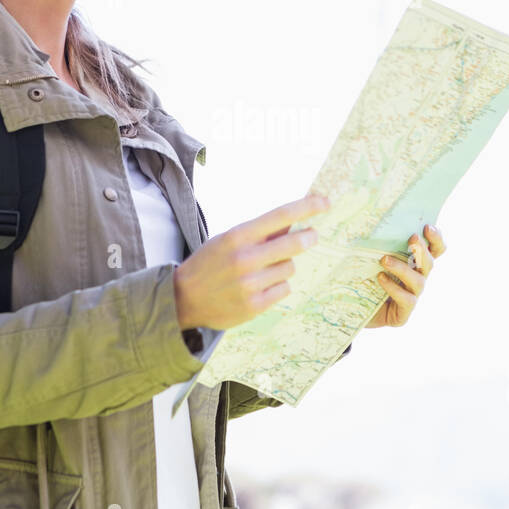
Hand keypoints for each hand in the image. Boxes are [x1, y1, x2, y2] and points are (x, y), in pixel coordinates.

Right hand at [173, 193, 329, 330]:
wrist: (183, 299)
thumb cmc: (209, 264)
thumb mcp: (228, 239)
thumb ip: (259, 232)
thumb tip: (291, 220)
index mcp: (237, 236)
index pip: (280, 216)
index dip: (306, 208)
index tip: (325, 202)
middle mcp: (245, 259)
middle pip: (293, 244)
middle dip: (308, 238)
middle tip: (313, 235)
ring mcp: (250, 284)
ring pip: (289, 268)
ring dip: (284, 265)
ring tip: (265, 269)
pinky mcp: (255, 306)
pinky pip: (284, 289)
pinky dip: (278, 285)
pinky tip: (261, 286)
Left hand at [365, 224, 444, 328]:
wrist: (346, 310)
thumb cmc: (359, 278)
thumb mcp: (366, 257)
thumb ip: (375, 242)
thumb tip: (370, 219)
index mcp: (413, 265)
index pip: (435, 251)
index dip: (436, 239)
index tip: (427, 227)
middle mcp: (416, 280)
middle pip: (429, 264)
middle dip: (422, 250)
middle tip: (412, 238)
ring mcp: (411, 298)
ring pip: (418, 281)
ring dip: (403, 268)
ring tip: (384, 259)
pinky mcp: (403, 314)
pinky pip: (406, 300)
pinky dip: (394, 288)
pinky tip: (380, 278)